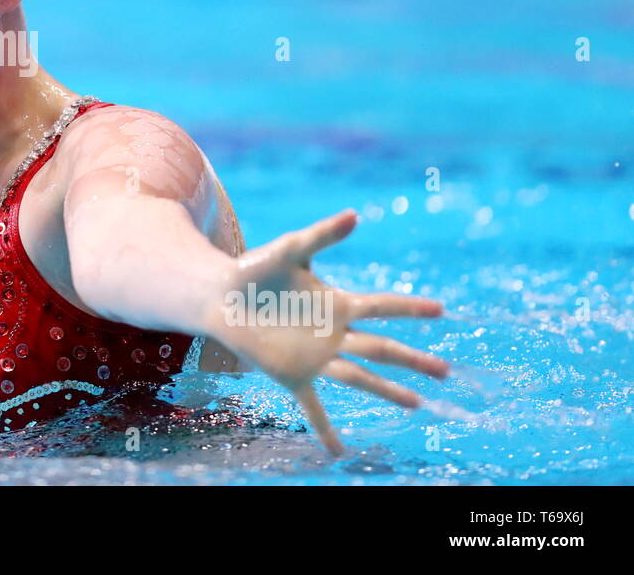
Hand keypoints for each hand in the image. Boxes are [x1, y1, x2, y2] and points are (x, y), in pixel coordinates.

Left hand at [202, 209, 447, 455]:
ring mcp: (316, 357)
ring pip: (360, 377)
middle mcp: (333, 334)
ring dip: (388, 391)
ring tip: (418, 405)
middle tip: (446, 371)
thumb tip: (355, 215)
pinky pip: (313, 407)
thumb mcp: (288, 250)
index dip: (410, 307)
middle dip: (413, 360)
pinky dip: (325, 429)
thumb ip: (320, 234)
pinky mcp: (293, 375)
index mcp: (337, 304)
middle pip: (382, 348)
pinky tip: (338, 452)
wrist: (221, 298)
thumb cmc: (254, 272)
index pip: (382, 306)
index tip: (441, 310)